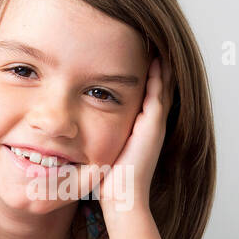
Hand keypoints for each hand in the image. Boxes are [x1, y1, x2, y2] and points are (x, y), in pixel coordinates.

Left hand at [77, 57, 167, 210]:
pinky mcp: (154, 124)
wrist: (122, 197)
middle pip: (159, 85)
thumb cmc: (109, 180)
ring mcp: (155, 123)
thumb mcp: (104, 149)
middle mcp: (153, 123)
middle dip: (157, 64)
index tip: (138, 54)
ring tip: (157, 42)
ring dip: (161, 65)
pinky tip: (156, 58)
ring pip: (163, 85)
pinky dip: (158, 75)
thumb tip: (76, 128)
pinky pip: (158, 93)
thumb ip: (97, 135)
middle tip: (153, 41)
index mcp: (143, 128)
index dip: (146, 74)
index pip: (148, 93)